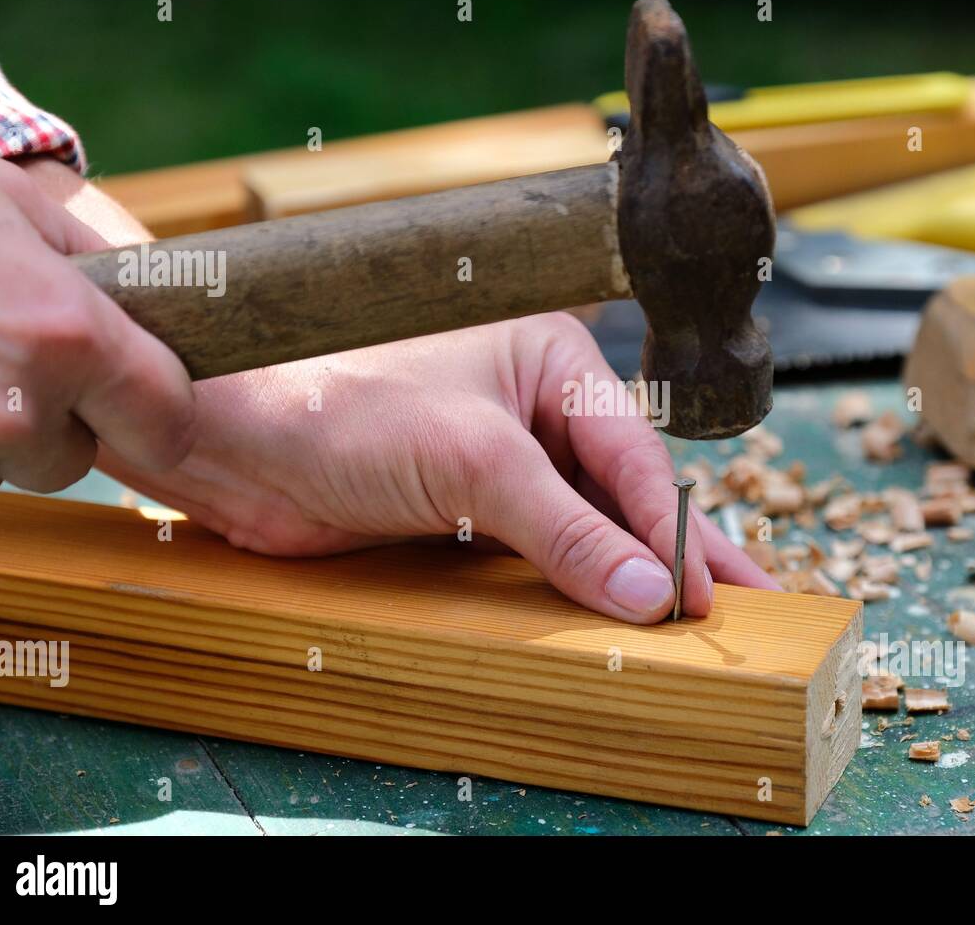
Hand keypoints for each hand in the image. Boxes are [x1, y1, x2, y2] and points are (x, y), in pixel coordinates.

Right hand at [0, 154, 194, 501]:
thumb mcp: (15, 205)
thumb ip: (99, 267)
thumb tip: (161, 309)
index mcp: (62, 334)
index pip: (168, 426)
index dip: (158, 410)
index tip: (141, 399)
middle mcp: (8, 407)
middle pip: (71, 461)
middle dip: (51, 419)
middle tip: (1, 353)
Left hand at [98, 314, 779, 622]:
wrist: (230, 437)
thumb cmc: (343, 402)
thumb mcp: (475, 461)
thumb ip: (567, 530)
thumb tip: (646, 591)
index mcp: (549, 359)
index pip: (631, 451)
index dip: (671, 526)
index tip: (704, 591)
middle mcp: (530, 403)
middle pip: (621, 485)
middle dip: (678, 543)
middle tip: (744, 596)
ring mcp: (496, 456)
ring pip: (582, 519)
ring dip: (629, 568)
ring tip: (691, 614)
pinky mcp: (462, 504)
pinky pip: (533, 548)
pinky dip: (570, 582)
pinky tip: (607, 610)